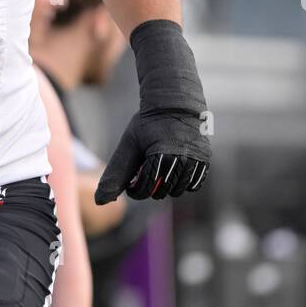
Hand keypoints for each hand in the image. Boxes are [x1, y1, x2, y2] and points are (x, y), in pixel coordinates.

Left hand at [95, 109, 209, 203]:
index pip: (146, 188)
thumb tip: (100, 202)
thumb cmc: (147, 126)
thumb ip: (116, 174)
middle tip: (145, 174)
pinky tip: (172, 172)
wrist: (175, 104)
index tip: (132, 183)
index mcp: (161, 154)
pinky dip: (182, 183)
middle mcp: (182, 158)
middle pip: (162, 192)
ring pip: (179, 190)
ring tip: (158, 172)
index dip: (135, 190)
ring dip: (166, 187)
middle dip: (150, 188)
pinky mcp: (205, 159)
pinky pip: (194, 184)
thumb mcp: (128, 147)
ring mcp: (196, 158)